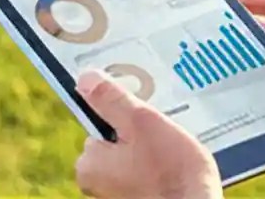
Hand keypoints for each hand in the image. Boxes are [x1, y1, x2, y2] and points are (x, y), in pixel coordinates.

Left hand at [73, 69, 222, 198]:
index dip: (126, 112)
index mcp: (90, 164)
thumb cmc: (172, 174)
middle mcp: (99, 183)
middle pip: (119, 138)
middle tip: (165, 130)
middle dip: (142, 130)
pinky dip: (162, 164)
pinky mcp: (141, 197)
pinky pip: (149, 171)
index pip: (101, 122)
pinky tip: (178, 164)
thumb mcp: (142, 124)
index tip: (146, 113)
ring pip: (137, 154)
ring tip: (175, 149)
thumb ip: (111, 100)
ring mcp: (120, 194)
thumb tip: (85, 78)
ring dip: (155, 147)